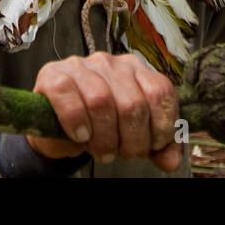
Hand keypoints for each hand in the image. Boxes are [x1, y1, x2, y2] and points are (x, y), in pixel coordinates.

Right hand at [27, 51, 181, 171]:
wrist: (57, 123)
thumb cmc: (99, 124)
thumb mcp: (131, 134)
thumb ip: (156, 145)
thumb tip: (171, 162)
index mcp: (136, 70)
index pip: (161, 92)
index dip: (161, 126)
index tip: (152, 146)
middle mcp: (110, 62)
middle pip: (132, 104)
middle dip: (132, 141)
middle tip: (123, 155)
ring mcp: (80, 65)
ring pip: (101, 101)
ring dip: (104, 138)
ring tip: (102, 152)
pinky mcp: (53, 75)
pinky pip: (67, 96)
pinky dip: (76, 121)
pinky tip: (80, 136)